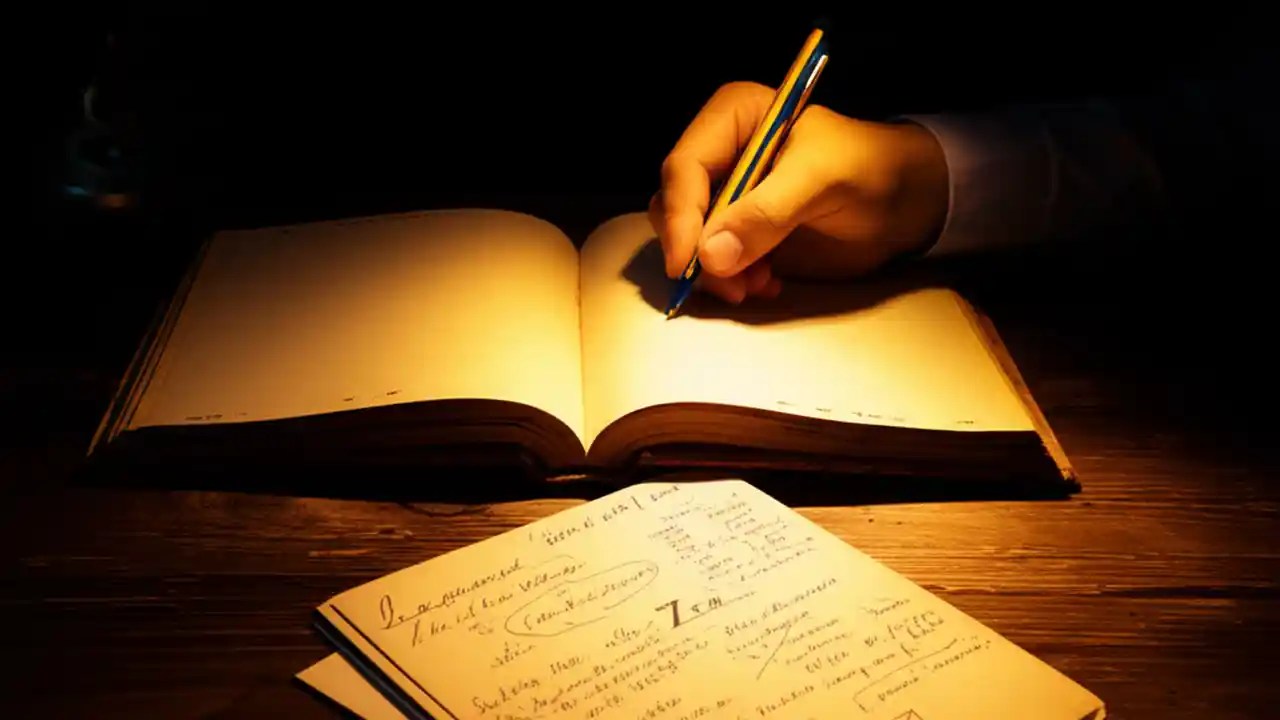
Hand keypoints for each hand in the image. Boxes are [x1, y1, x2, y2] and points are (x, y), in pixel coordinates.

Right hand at [648, 81, 950, 303]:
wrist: (907, 200)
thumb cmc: (870, 168)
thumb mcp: (821, 180)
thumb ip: (766, 213)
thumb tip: (712, 255)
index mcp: (733, 119)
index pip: (683, 167)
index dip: (680, 216)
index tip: (689, 263)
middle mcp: (722, 154)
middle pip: (676, 206)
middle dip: (697, 251)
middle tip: (730, 284)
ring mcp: (730, 196)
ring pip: (691, 239)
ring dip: (716, 271)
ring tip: (755, 286)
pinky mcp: (742, 232)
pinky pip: (715, 261)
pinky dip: (733, 279)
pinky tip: (767, 284)